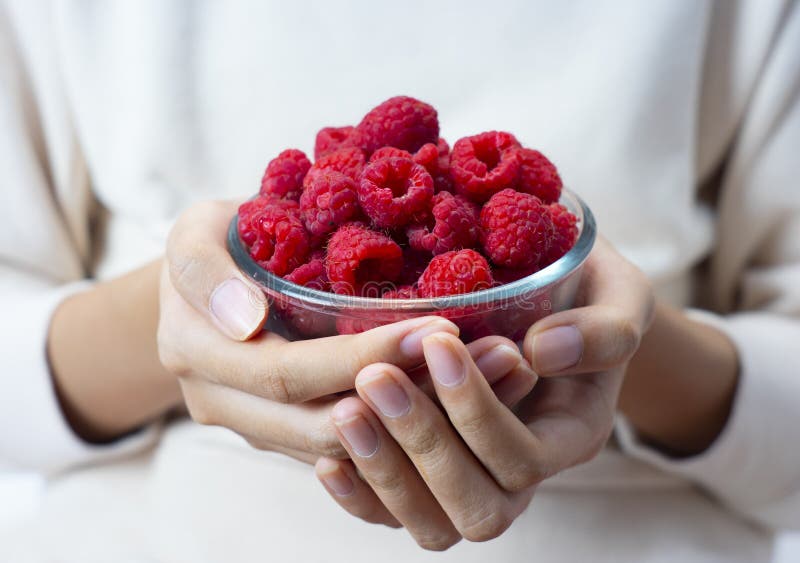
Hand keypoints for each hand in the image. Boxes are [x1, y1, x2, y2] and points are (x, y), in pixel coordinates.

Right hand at [157, 200, 526, 462]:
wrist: (204, 287)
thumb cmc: (215, 245)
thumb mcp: (192, 234)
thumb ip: (203, 269)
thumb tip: (246, 319)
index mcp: (197, 355)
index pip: (287, 373)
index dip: (362, 359)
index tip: (437, 329)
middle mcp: (225, 405)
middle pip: (322, 425)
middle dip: (409, 396)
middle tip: (488, 359)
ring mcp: (259, 427)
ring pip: (345, 447)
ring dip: (420, 421)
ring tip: (492, 377)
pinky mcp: (289, 435)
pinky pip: (351, 448)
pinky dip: (406, 430)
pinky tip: (463, 399)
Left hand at [314, 238, 653, 548]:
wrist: (563, 301)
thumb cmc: (589, 293)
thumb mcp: (619, 297)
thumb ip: (603, 329)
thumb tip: (543, 351)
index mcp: (570, 435)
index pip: (523, 457)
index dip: (479, 411)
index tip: (440, 344)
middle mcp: (523, 472)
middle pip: (476, 507)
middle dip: (424, 446)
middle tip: (376, 380)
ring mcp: (476, 476)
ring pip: (433, 522)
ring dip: (385, 472)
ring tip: (346, 410)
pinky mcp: (433, 471)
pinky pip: (396, 511)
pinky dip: (362, 494)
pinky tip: (329, 458)